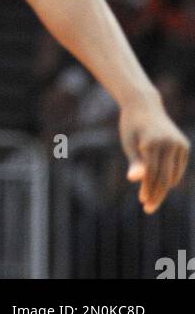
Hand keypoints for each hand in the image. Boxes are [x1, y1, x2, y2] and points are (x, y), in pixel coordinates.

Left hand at [120, 91, 189, 212]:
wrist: (144, 105)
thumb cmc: (132, 126)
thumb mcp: (128, 143)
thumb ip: (134, 162)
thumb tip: (134, 179)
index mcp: (152, 141)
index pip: (151, 173)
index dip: (147, 189)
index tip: (142, 202)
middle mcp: (169, 142)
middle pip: (164, 177)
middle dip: (156, 194)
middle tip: (148, 208)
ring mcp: (179, 143)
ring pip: (173, 175)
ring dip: (163, 188)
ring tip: (151, 196)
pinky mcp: (184, 145)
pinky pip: (178, 169)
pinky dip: (171, 178)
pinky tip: (160, 182)